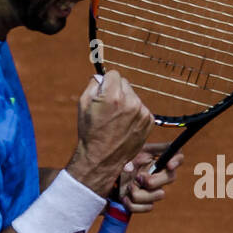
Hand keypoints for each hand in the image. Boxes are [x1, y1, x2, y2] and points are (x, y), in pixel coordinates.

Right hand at [66, 72, 152, 196]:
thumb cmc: (90, 132)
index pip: (114, 74)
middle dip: (117, 91)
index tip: (103, 92)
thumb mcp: (84, 104)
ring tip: (116, 119)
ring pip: (133, 96)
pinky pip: (141, 108)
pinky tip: (124, 125)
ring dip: (126, 103)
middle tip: (109, 108)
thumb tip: (101, 76)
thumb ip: (93, 84)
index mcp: (113, 97)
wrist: (102, 158)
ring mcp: (142, 112)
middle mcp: (130, 102)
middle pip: (125, 84)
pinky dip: (134, 113)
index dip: (106, 82)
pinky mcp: (149, 121)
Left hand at [118, 143, 183, 213]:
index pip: (177, 156)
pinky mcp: (144, 203)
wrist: (104, 181)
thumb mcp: (128, 153)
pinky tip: (124, 198)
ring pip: (160, 194)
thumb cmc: (117, 164)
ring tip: (128, 187)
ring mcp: (152, 190)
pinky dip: (134, 204)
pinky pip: (148, 207)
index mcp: (155, 160)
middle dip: (154, 179)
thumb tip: (145, 160)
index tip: (168, 165)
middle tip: (139, 178)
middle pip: (171, 177)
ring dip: (141, 192)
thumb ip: (140, 152)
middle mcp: (157, 175)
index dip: (177, 160)